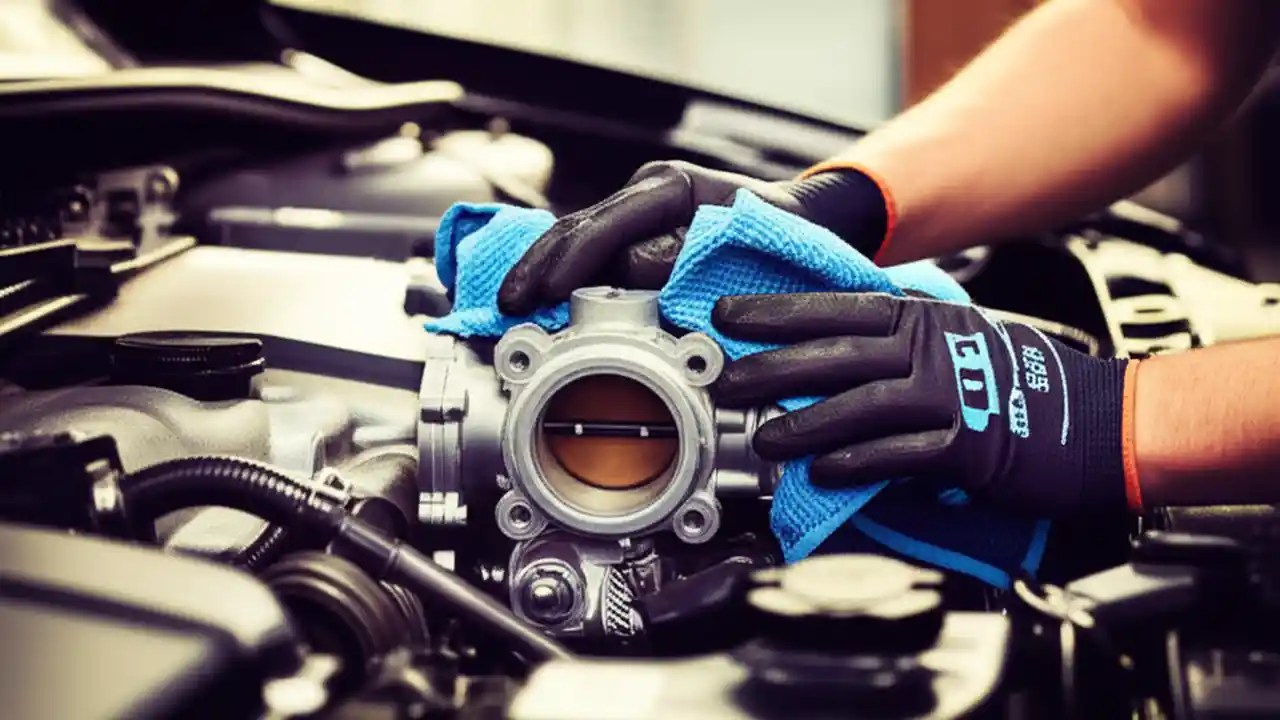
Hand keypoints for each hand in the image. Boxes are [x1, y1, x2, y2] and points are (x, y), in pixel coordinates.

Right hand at [497, 160, 888, 315]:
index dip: (571, 261)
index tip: (546, 293)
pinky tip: (536, 296)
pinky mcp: (635, 233)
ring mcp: (638, 212)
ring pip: (576, 239)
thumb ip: (687, 255)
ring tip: (510, 303)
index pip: (605, 225)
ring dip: (542, 272)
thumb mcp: (743, 241)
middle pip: (576, 229)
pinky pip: (589, 252)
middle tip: (510, 303)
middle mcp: (647, 193)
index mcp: (670, 188)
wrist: (803, 221)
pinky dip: (561, 274)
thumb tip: (632, 271)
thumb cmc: (781, 231)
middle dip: (540, 267)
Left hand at [710, 292, 1130, 516]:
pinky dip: (859, 461)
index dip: (776, 312)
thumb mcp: (957, 342)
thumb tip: (826, 353)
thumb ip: (898, 343)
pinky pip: (902, 452)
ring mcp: (952, 393)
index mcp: (924, 317)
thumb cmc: (1022, 383)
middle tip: (727, 380)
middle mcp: (932, 347)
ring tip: (764, 439)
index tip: (726, 316)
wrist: (1101, 420)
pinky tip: (824, 472)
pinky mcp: (971, 444)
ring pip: (862, 403)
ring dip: (805, 423)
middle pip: (837, 352)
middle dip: (773, 365)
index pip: (835, 306)